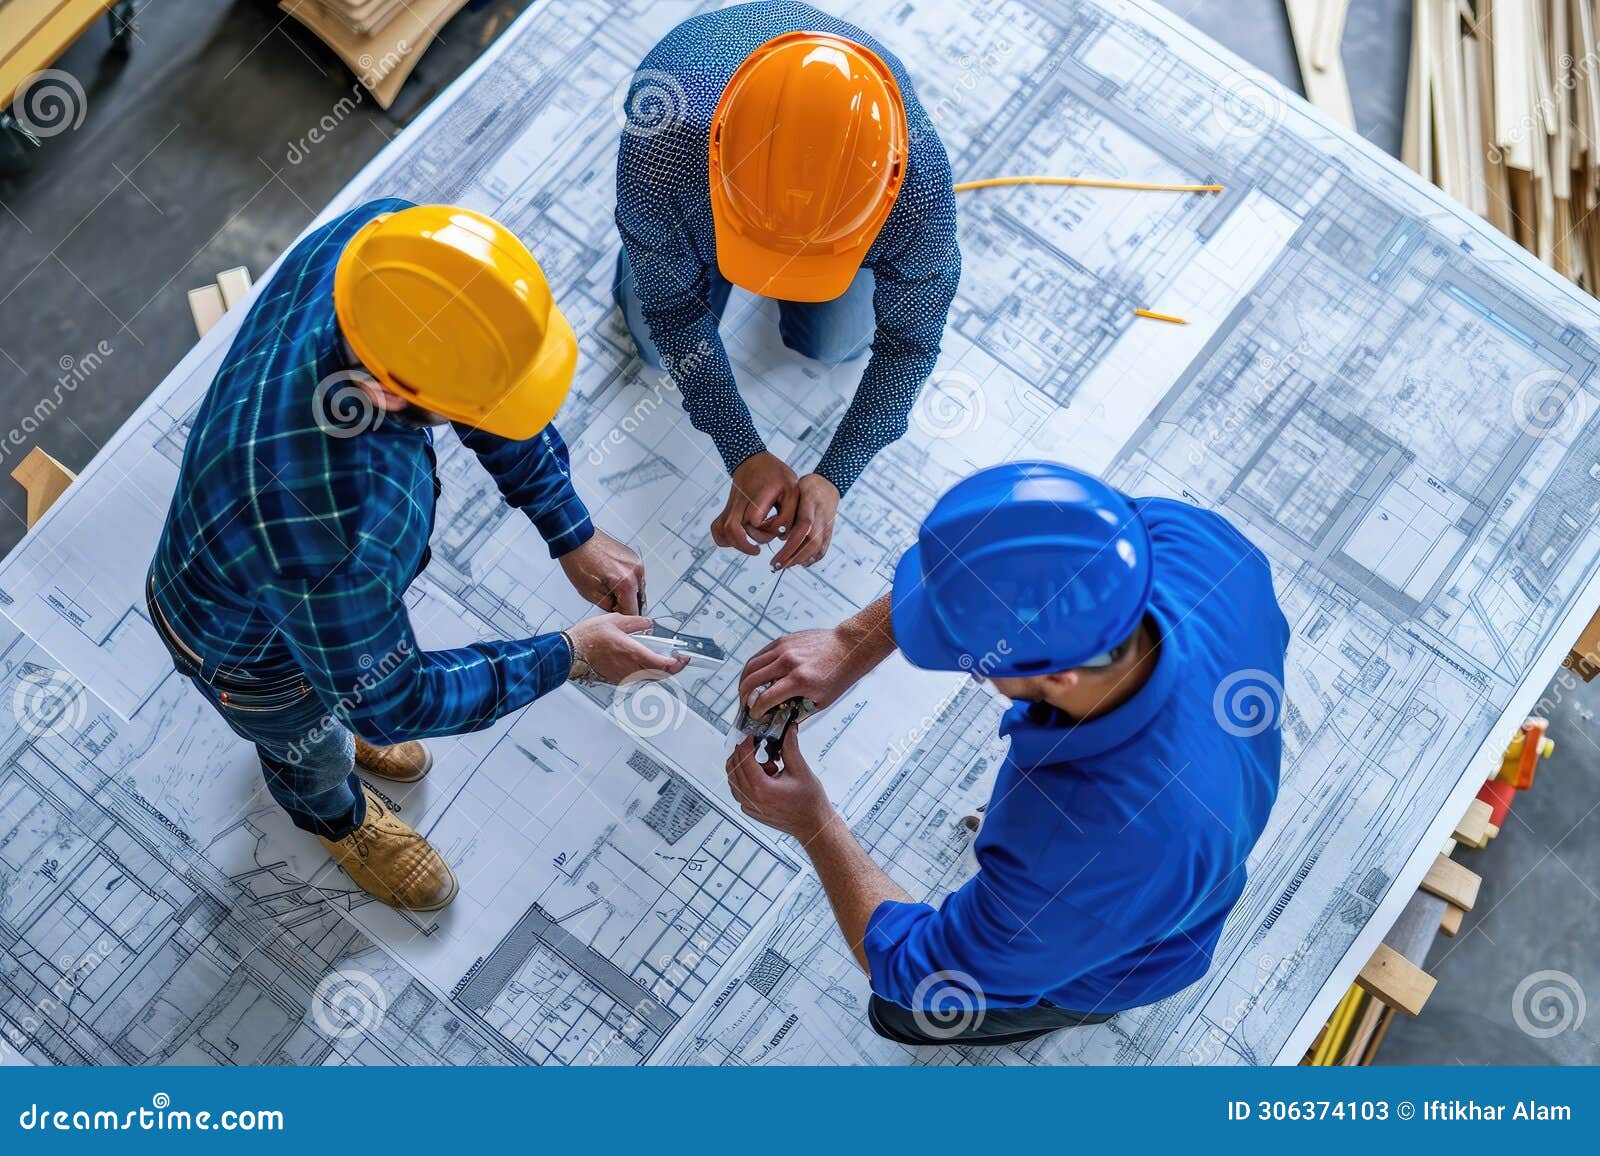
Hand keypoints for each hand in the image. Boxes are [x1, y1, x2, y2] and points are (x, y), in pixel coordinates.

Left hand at [559, 530, 646, 613]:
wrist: (576, 538)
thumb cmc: (578, 561)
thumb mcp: (589, 593)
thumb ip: (609, 606)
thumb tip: (617, 609)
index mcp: (626, 583)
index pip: (633, 611)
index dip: (622, 616)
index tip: (614, 615)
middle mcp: (636, 572)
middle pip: (638, 600)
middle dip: (625, 604)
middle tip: (610, 603)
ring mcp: (637, 563)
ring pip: (638, 589)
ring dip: (627, 593)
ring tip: (609, 588)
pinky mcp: (634, 557)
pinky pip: (635, 577)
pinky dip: (627, 582)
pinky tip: (612, 578)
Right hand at [565, 614, 687, 683]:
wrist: (569, 653)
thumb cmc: (589, 638)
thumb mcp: (616, 620)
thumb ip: (636, 622)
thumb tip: (648, 624)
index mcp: (634, 654)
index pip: (663, 664)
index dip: (678, 663)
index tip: (684, 657)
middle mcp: (631, 669)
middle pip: (660, 675)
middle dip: (672, 668)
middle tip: (678, 659)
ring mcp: (623, 677)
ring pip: (648, 678)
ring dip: (658, 670)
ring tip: (662, 659)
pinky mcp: (616, 681)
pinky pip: (636, 678)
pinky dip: (644, 671)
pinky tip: (641, 662)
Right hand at [711, 452, 796, 557]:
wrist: (753, 459)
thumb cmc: (776, 474)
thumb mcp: (792, 488)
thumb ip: (790, 513)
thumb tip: (781, 535)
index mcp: (759, 496)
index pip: (754, 520)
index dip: (767, 529)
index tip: (777, 528)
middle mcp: (741, 502)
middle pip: (734, 530)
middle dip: (750, 543)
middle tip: (765, 540)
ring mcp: (731, 506)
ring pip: (723, 531)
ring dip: (737, 545)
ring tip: (753, 547)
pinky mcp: (727, 509)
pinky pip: (716, 528)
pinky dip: (724, 540)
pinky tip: (738, 541)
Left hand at [725, 729, 834, 840]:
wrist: (812, 825)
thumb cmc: (810, 802)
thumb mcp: (801, 770)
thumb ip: (790, 746)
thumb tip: (788, 729)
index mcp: (761, 788)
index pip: (742, 758)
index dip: (747, 743)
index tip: (754, 736)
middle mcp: (750, 799)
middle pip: (733, 767)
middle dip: (745, 753)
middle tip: (762, 749)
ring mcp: (748, 806)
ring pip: (733, 778)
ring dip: (745, 766)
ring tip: (769, 768)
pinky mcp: (749, 810)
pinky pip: (738, 789)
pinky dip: (746, 779)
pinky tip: (766, 779)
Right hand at [738, 626, 864, 715]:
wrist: (848, 648)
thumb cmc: (838, 675)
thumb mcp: (821, 701)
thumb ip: (798, 712)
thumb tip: (780, 720)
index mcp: (799, 680)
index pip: (765, 698)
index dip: (755, 710)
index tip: (754, 716)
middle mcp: (788, 662)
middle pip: (752, 680)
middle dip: (743, 696)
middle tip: (744, 705)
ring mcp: (784, 648)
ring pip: (751, 665)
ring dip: (743, 681)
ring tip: (744, 692)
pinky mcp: (783, 640)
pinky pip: (760, 654)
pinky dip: (753, 666)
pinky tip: (754, 676)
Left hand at [770, 474, 838, 568]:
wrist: (828, 484)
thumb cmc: (807, 486)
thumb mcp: (794, 490)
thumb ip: (788, 508)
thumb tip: (780, 534)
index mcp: (810, 504)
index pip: (802, 528)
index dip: (790, 546)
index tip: (776, 557)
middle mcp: (821, 516)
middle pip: (811, 543)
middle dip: (793, 558)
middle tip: (776, 566)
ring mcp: (827, 525)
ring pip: (818, 549)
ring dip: (800, 560)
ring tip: (785, 565)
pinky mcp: (829, 531)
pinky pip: (823, 549)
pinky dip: (812, 559)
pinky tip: (800, 562)